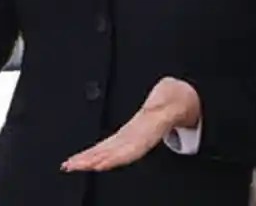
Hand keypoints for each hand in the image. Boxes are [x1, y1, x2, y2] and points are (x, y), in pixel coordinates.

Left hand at [61, 77, 200, 171]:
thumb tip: (176, 91)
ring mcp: (132, 137)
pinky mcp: (128, 135)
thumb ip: (168, 100)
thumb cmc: (177, 99)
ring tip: (71, 164)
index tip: (94, 162)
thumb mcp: (172, 98)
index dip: (112, 157)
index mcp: (147, 129)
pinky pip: (111, 146)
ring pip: (108, 152)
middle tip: (71, 165)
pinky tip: (84, 159)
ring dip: (89, 159)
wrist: (184, 100)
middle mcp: (137, 137)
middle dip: (91, 160)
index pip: (127, 148)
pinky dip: (97, 153)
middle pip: (112, 153)